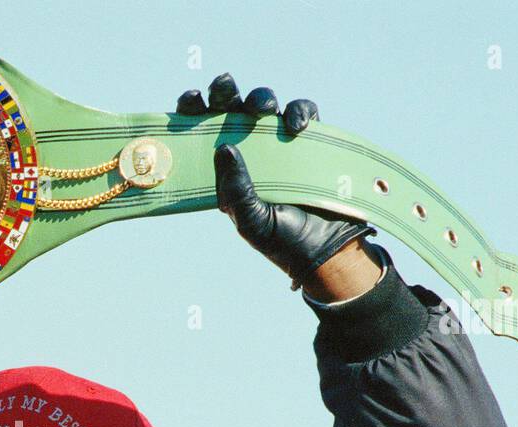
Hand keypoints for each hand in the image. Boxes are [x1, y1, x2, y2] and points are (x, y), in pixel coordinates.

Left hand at [176, 73, 374, 291]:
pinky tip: (297, 126)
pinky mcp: (310, 141)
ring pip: (265, 106)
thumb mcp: (250, 219)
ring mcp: (279, 144)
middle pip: (231, 109)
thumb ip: (236, 188)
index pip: (202, 133)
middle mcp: (249, 150)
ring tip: (264, 110)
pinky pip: (303, 113)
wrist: (326, 249)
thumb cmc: (282, 240)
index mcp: (225, 169)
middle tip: (224, 86)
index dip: (194, 111)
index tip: (191, 99)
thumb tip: (224, 148)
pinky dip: (300, 111)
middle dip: (224, 92)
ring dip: (261, 98)